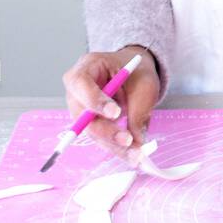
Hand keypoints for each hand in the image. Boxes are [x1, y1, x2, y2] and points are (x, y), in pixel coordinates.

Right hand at [62, 46, 160, 164]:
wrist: (135, 74)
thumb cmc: (137, 72)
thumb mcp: (144, 84)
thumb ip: (138, 109)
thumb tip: (136, 141)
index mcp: (87, 66)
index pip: (81, 83)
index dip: (95, 100)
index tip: (116, 113)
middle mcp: (77, 90)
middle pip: (83, 115)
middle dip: (106, 131)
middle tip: (128, 140)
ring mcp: (81, 109)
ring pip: (92, 132)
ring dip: (113, 145)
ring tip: (135, 154)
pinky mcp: (90, 124)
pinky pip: (101, 138)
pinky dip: (116, 148)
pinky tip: (132, 155)